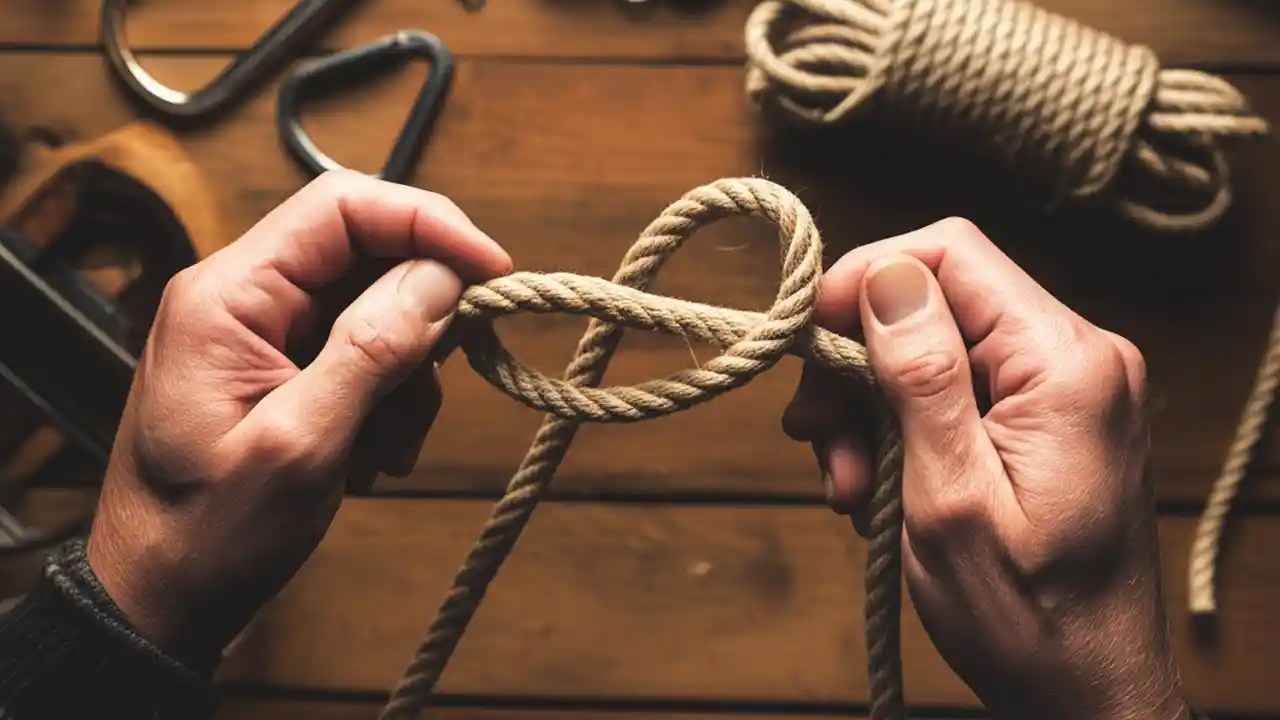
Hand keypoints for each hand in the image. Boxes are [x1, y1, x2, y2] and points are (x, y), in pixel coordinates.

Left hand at [87, 170, 511, 666]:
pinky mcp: (284, 369)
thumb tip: (441, 277)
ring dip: (406, 375)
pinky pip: (365, 354)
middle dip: (420, 317)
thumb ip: (370, 352)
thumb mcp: (300, 447)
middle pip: (368, 254)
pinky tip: (370, 457)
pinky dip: (389, 401)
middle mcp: (245, 297)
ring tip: (385, 447)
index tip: (493, 270)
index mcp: (229, 295)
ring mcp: (265, 333)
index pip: (343, 206)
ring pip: (378, 308)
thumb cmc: (205, 534)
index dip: (428, 223)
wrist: (159, 600)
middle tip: (442, 378)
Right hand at [784, 219, 1185, 719]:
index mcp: (1065, 364)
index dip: (865, 279)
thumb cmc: (1028, 619)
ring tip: (848, 486)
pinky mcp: (1043, 420)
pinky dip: (899, 431)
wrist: (1085, 694)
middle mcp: (1076, 358)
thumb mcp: (951, 498)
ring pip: (931, 350)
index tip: (805, 337)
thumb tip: (885, 275)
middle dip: (858, 364)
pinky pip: (952, 391)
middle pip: (934, 302)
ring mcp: (1063, 390)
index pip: (950, 253)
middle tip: (815, 436)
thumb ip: (921, 377)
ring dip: (869, 409)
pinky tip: (877, 490)